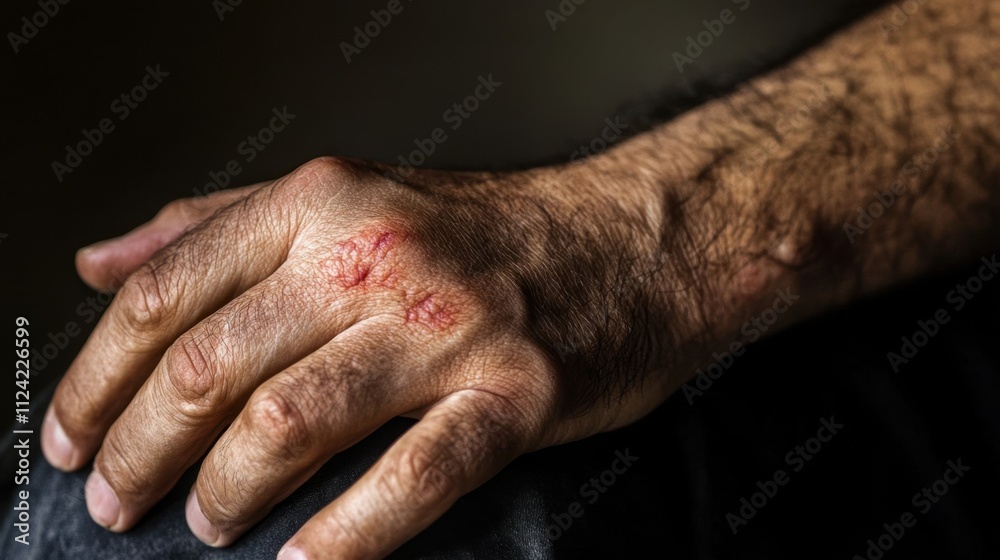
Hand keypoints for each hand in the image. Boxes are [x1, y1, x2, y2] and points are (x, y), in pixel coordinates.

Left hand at [42, 156, 695, 557]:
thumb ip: (217, 222)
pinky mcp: (513, 395)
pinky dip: (342, 537)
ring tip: (205, 525)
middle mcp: (375, 256)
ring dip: (224, 494)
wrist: (629, 240)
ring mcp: (447, 328)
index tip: (69, 433)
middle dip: (140, 450)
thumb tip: (100, 260)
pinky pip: (408, 479)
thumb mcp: (344, 194)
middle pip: (210, 364)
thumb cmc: (488, 228)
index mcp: (321, 203)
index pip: (166, 290)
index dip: (94, 376)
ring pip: (290, 425)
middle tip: (117, 497)